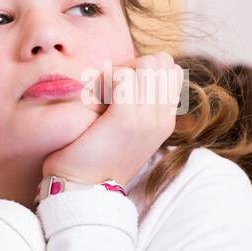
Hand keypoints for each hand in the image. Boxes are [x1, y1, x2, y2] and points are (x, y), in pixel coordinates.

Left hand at [41, 52, 178, 185]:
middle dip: (131, 65)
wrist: (82, 188)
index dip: (141, 69)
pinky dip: (106, 79)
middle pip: (159, 62)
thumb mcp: (124, 130)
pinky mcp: (126, 119)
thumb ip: (135, 104)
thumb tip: (129, 73)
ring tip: (100, 94)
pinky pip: (124, 76)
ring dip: (118, 71)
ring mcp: (147, 118)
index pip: (169, 69)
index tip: (118, 89)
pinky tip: (94, 98)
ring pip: (145, 64)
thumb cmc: (94, 156)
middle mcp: (162, 117)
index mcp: (165, 119)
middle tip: (107, 90)